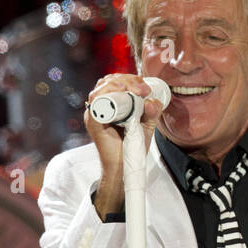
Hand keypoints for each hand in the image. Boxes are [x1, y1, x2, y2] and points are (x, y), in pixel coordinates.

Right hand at [84, 74, 164, 218]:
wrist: (124, 168)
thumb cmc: (132, 147)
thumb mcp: (146, 126)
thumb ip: (152, 113)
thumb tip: (153, 100)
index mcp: (110, 105)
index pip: (115, 83)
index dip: (130, 79)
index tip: (145, 87)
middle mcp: (100, 107)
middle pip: (107, 82)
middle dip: (127, 80)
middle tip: (143, 89)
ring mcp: (95, 114)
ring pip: (101, 88)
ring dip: (119, 83)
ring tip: (136, 90)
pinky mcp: (93, 122)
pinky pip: (96, 102)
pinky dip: (107, 93)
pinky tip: (121, 92)